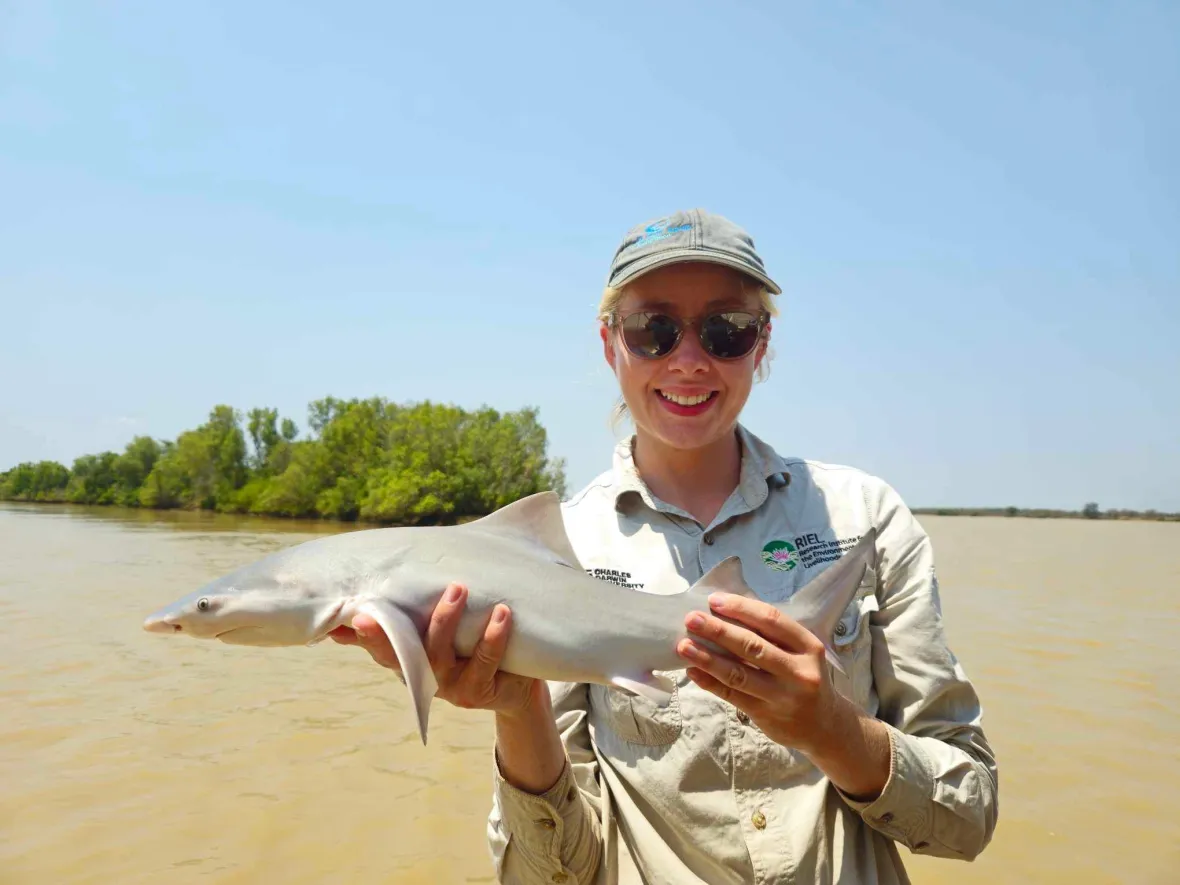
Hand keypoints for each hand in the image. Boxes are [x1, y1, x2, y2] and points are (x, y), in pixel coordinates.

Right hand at [329, 582, 544, 716]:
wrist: (513, 689)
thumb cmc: (469, 652)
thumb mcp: (435, 638)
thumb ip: (403, 626)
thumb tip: (344, 620)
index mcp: (412, 662)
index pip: (382, 650)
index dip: (367, 637)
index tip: (356, 617)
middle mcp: (426, 676)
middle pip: (404, 653)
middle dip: (396, 629)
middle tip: (388, 601)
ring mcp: (451, 686)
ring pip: (440, 655)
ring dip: (447, 620)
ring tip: (459, 589)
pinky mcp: (479, 690)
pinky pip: (484, 661)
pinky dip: (493, 636)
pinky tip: (502, 614)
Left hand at [676, 591, 850, 754]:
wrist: (825, 726)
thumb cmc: (804, 678)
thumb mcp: (801, 653)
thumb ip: (772, 636)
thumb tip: (725, 612)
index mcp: (808, 646)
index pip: (771, 620)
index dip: (741, 608)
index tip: (714, 600)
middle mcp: (798, 671)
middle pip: (752, 646)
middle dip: (718, 630)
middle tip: (691, 619)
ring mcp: (782, 696)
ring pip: (738, 674)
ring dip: (707, 658)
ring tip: (683, 646)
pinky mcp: (766, 715)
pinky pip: (732, 695)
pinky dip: (709, 682)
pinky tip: (692, 672)